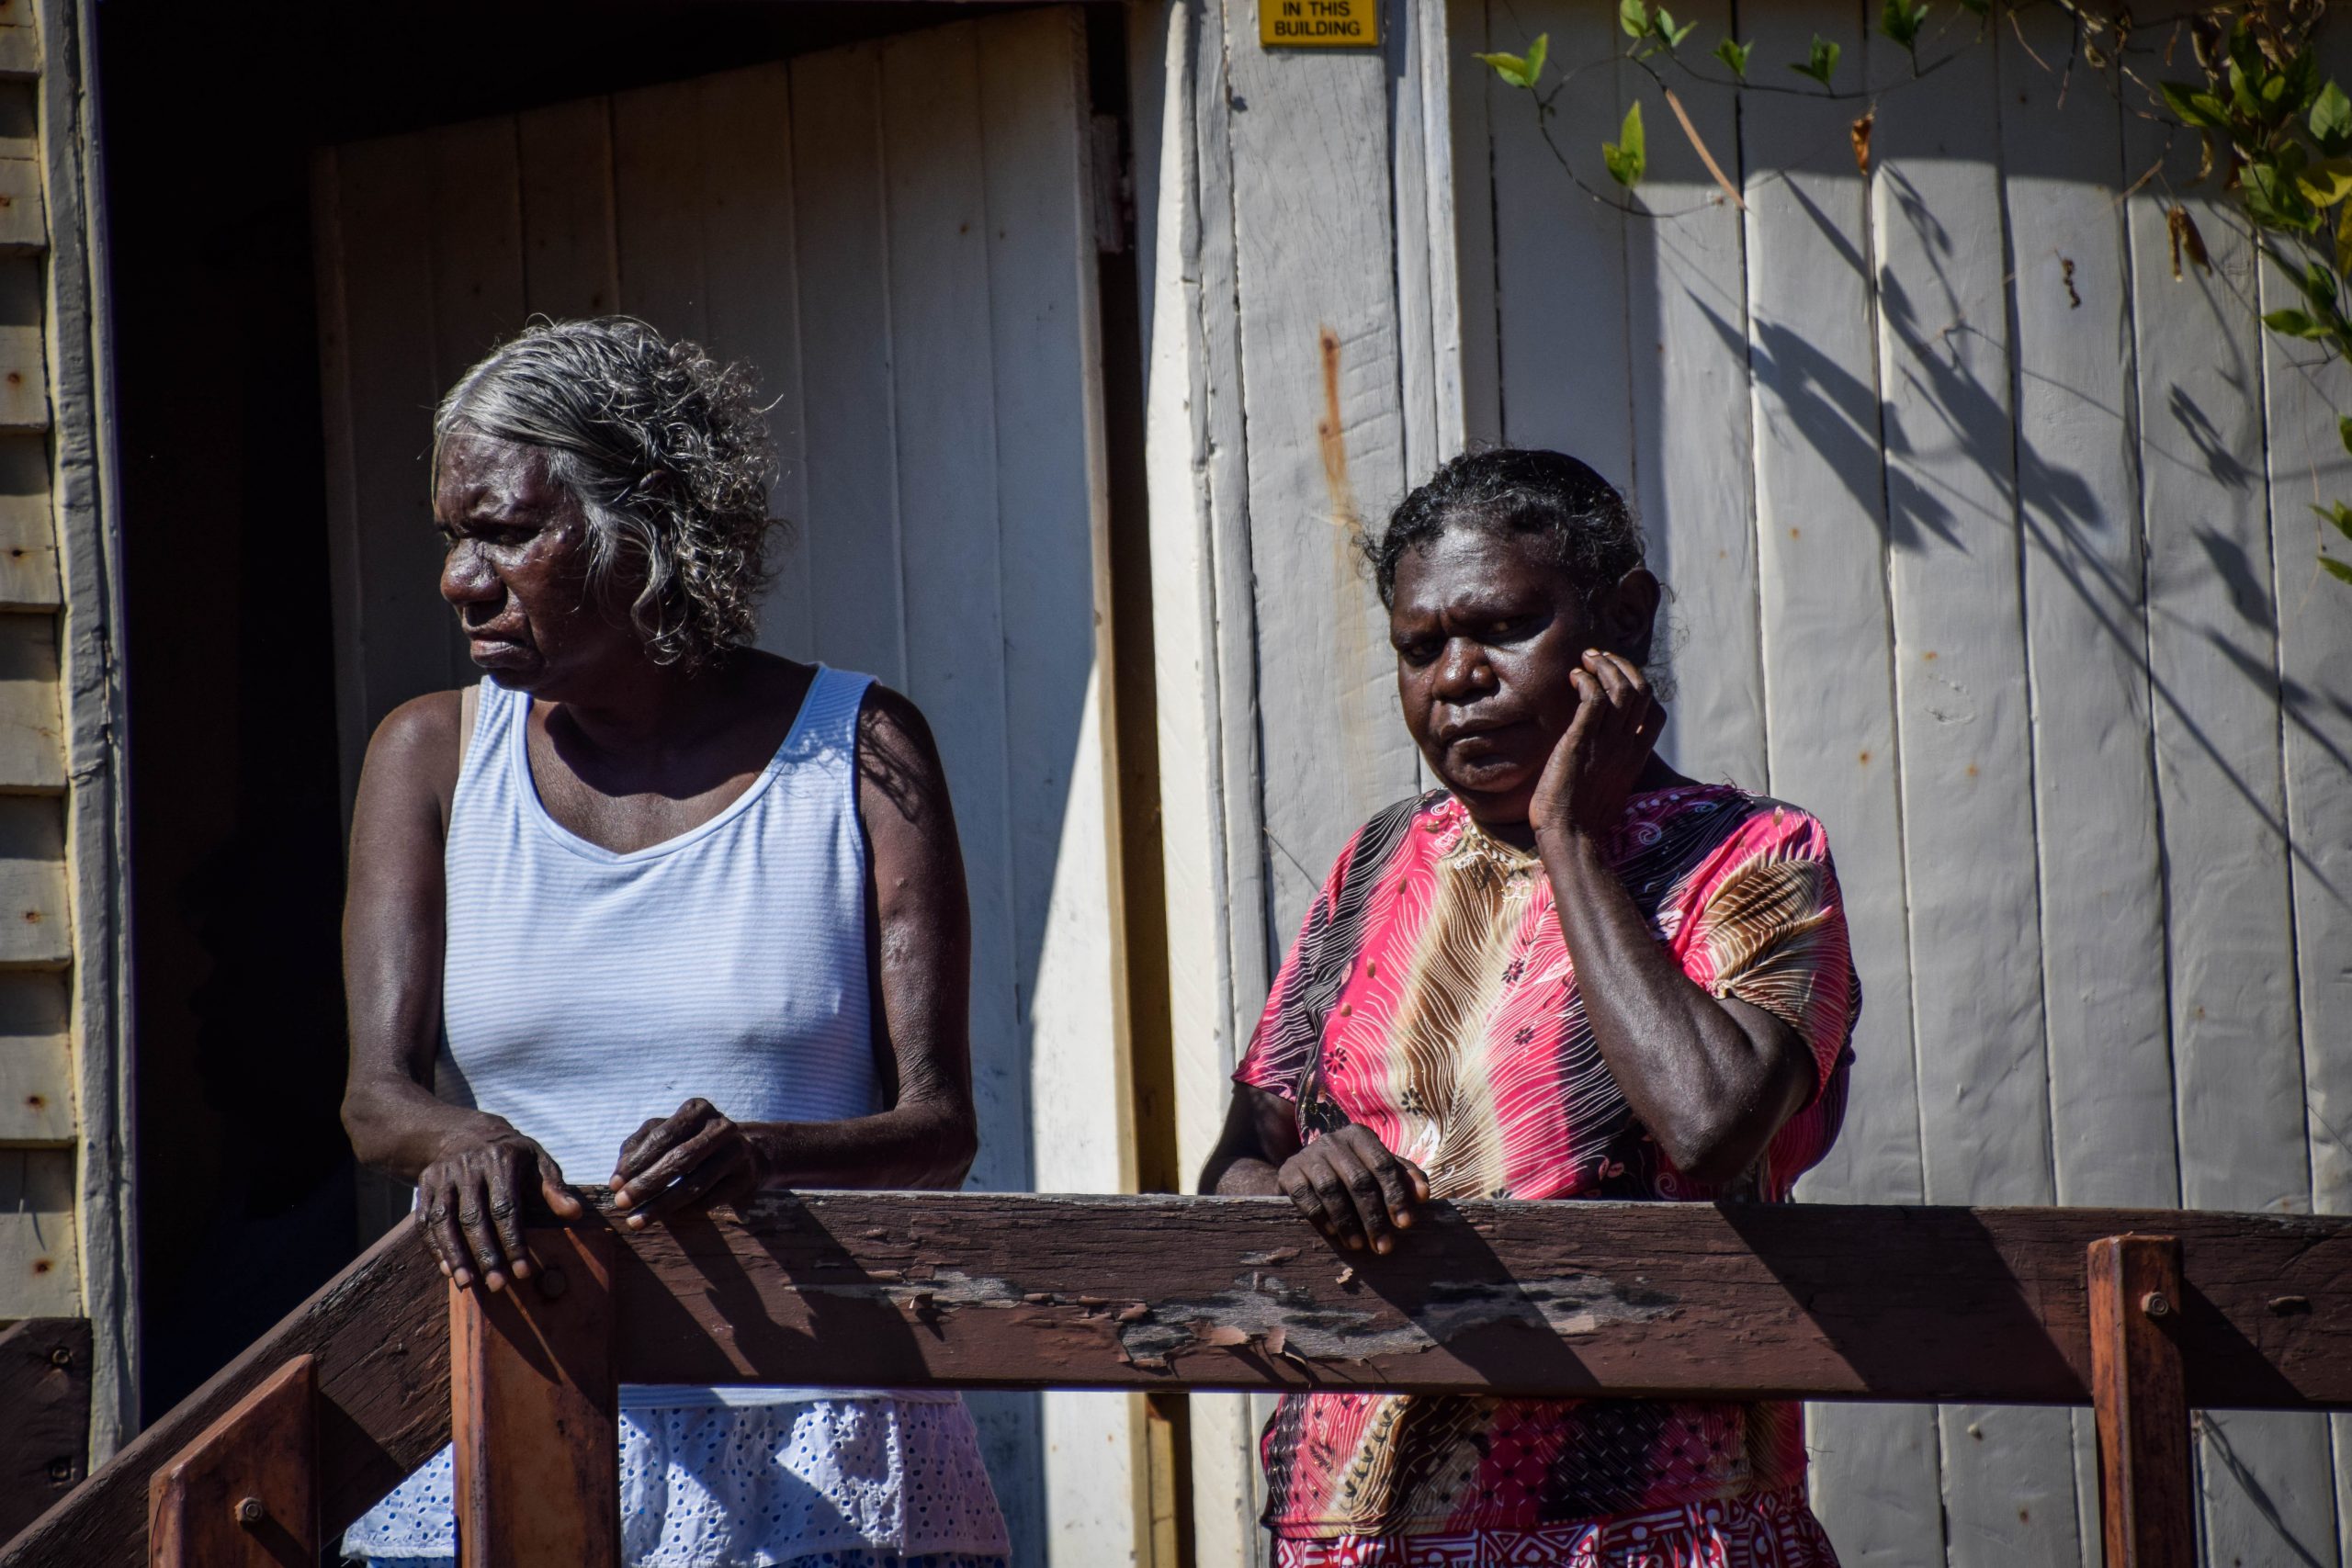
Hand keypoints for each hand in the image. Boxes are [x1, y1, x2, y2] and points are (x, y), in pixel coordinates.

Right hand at [416, 1122, 583, 1291]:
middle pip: (474, 1217)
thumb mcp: (537, 1161)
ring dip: (455, 1254)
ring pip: (444, 1220)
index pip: (506, 1208)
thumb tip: (575, 1213)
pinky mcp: (425, 1185)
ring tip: (466, 1283)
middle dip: (485, 1254)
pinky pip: (426, 1220)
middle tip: (497, 1285)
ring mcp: (443, 1176)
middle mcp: (468, 1167)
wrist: (464, 1133)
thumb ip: (554, 1188)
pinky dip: (435, 1246)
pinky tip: (447, 1269)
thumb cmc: (511, 1155)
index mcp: (500, 1160)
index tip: (523, 1272)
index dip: (513, 1241)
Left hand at [611, 1098, 765, 1228]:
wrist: (745, 1152)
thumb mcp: (665, 1134)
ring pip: (695, 1184)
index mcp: (697, 1109)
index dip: (636, 1162)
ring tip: (636, 1221)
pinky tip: (667, 1219)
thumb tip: (618, 1178)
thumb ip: (637, 1148)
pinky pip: (710, 1200)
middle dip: (647, 1185)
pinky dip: (685, 1211)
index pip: (662, 1136)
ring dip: (662, 1205)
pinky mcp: (746, 1177)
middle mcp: (721, 1127)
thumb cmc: (691, 1141)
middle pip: (680, 1159)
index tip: (614, 1185)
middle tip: (621, 1204)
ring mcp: (737, 1152)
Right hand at [1275, 1125, 1430, 1254]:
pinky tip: (1333, 1234)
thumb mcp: (1376, 1169)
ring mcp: (1308, 1155)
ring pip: (1332, 1190)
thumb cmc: (1349, 1173)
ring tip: (1359, 1246)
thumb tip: (1423, 1194)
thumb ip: (1403, 1177)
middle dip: (1374, 1217)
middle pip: (1359, 1181)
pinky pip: (1306, 1197)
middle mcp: (1333, 1140)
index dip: (1396, 1195)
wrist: (1302, 1172)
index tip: (1405, 1224)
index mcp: (1360, 1136)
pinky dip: (1321, 1217)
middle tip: (1384, 1247)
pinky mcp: (1289, 1172)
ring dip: (1348, 1222)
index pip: (1383, 1165)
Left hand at [1530, 650, 1659, 840]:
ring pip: (1621, 688)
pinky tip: (1574, 677)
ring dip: (1605, 665)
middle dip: (1623, 665)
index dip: (1639, 688)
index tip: (1616, 679)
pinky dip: (1587, 680)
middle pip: (1642, 691)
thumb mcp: (1607, 789)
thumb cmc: (1580, 819)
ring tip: (1587, 658)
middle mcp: (1627, 746)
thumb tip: (1596, 757)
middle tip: (1598, 657)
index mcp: (1636, 758)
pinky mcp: (1582, 741)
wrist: (1570, 836)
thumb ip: (1610, 767)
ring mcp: (1607, 743)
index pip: (1655, 713)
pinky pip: (1594, 698)